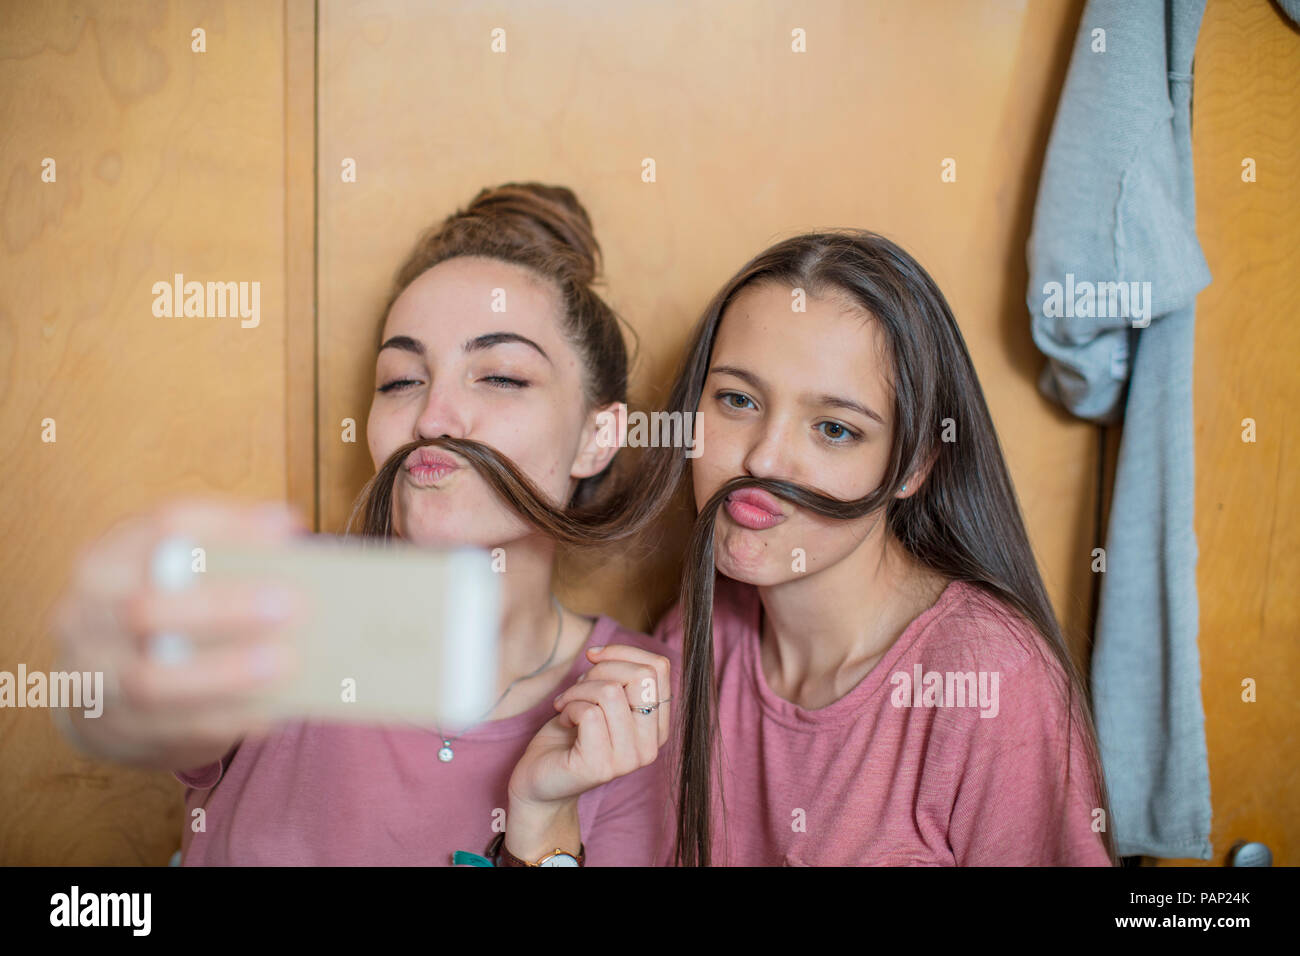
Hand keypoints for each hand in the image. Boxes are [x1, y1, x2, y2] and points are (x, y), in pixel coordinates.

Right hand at [49, 497, 309, 766]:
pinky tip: (272, 711)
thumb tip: (287, 530)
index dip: (228, 526)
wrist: (97, 680)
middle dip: (224, 607)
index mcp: (104, 559)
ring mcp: (89, 677)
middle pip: (146, 607)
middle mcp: (83, 615)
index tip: (286, 531)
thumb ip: (223, 551)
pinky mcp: (112, 730)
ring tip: (287, 662)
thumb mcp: (171, 570)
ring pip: (150, 680)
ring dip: (226, 673)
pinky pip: (169, 730)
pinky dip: (225, 719)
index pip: (162, 528)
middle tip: (292, 606)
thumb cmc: (158, 611)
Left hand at [504, 644, 670, 859]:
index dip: (623, 651)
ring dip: (579, 689)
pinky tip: (563, 720)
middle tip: (579, 685)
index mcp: (658, 727)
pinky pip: (589, 712)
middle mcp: (650, 746)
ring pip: (611, 692)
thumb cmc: (571, 735)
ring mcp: (628, 760)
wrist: (541, 780)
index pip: (659, 669)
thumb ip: (618, 679)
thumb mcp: (601, 700)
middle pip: (641, 676)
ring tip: (567, 704)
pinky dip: (569, 707)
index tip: (595, 656)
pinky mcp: (601, 767)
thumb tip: (603, 652)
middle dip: (601, 669)